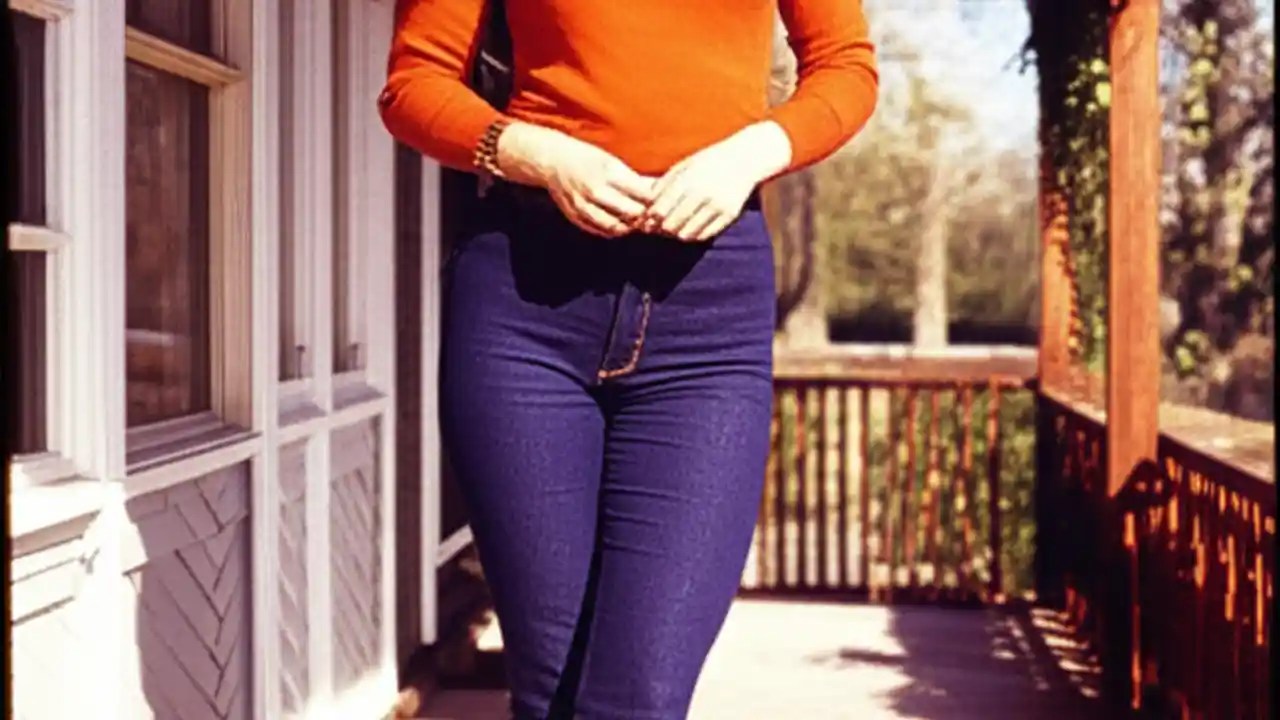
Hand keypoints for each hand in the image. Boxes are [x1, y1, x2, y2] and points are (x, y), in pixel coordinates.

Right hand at [496, 122, 655, 237]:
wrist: (553, 161)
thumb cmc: (588, 158)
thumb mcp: (612, 162)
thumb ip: (634, 178)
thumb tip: (659, 188)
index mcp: (608, 171)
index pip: (641, 194)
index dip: (654, 201)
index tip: (660, 202)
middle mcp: (595, 189)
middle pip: (631, 212)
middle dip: (643, 216)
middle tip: (651, 216)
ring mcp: (583, 204)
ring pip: (614, 226)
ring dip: (628, 227)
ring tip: (633, 222)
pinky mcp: (575, 215)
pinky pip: (598, 230)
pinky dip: (611, 231)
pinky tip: (617, 225)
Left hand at [639, 122, 792, 241]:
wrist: (746, 159)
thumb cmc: (708, 161)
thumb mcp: (684, 166)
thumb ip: (664, 185)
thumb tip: (646, 208)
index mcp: (688, 179)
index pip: (660, 210)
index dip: (650, 219)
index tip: (648, 218)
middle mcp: (703, 193)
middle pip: (671, 225)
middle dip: (661, 228)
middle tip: (659, 226)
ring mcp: (718, 206)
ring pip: (687, 234)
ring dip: (677, 233)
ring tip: (675, 226)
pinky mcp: (729, 215)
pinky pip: (704, 235)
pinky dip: (693, 234)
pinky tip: (690, 227)